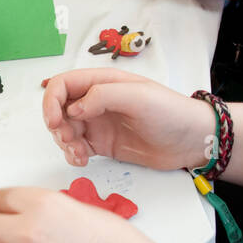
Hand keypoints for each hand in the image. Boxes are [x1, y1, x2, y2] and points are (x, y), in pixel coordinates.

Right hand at [42, 69, 215, 170]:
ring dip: (64, 143)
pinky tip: (82, 160)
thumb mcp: (138, 97)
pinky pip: (77, 147)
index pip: (63, 84)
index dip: (51, 101)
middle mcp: (97, 101)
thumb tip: (73, 109)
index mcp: (103, 82)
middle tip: (69, 140)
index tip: (53, 121)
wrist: (191, 140)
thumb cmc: (171, 112)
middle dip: (56, 126)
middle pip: (59, 109)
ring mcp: (99, 123)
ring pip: (65, 130)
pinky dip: (73, 154)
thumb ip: (102, 96)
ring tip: (79, 154)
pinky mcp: (103, 144)